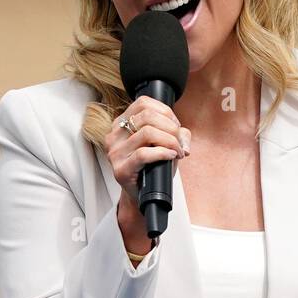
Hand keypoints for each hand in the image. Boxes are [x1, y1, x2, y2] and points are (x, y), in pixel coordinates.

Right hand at [104, 95, 190, 215]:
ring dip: (170, 141)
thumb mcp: (164, 144)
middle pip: (147, 116)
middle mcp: (115, 135)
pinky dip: (162, 152)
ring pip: (147, 132)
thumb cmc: (151, 168)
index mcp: (121, 123)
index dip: (165, 111)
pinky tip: (171, 156)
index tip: (176, 126)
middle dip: (171, 127)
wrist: (142, 195)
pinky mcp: (120, 169)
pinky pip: (143, 154)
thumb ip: (177, 134)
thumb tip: (183, 136)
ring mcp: (115, 152)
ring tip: (177, 151)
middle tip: (180, 142)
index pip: (143, 103)